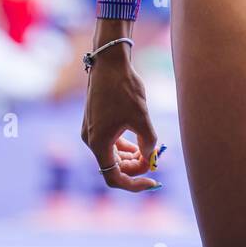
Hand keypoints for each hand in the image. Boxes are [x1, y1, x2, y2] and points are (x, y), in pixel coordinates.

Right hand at [80, 48, 161, 191]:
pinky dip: (124, 146)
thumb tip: (151, 157)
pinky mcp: (95, 120)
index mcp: (98, 144)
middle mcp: (91, 140)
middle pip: (113, 167)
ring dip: (131, 157)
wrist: (109, 62)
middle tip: (154, 161)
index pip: (114, 178)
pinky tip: (138, 142)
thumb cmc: (124, 89)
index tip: (153, 181)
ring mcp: (92, 130)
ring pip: (112, 155)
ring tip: (149, 152)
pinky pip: (110, 142)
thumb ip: (148, 142)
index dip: (134, 184)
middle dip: (135, 168)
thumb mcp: (141, 117)